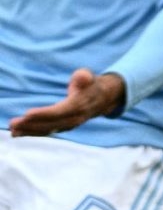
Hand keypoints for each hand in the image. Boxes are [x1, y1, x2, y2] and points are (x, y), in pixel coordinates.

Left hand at [10, 70, 126, 136]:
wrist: (103, 98)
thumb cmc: (91, 84)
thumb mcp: (89, 76)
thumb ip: (84, 76)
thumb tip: (83, 77)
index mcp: (79, 106)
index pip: (60, 111)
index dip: (44, 114)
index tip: (27, 114)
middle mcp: (75, 118)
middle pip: (51, 124)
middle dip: (32, 125)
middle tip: (13, 123)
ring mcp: (70, 125)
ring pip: (49, 130)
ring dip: (30, 131)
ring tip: (13, 131)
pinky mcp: (64, 127)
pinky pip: (48, 131)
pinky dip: (34, 133)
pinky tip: (20, 133)